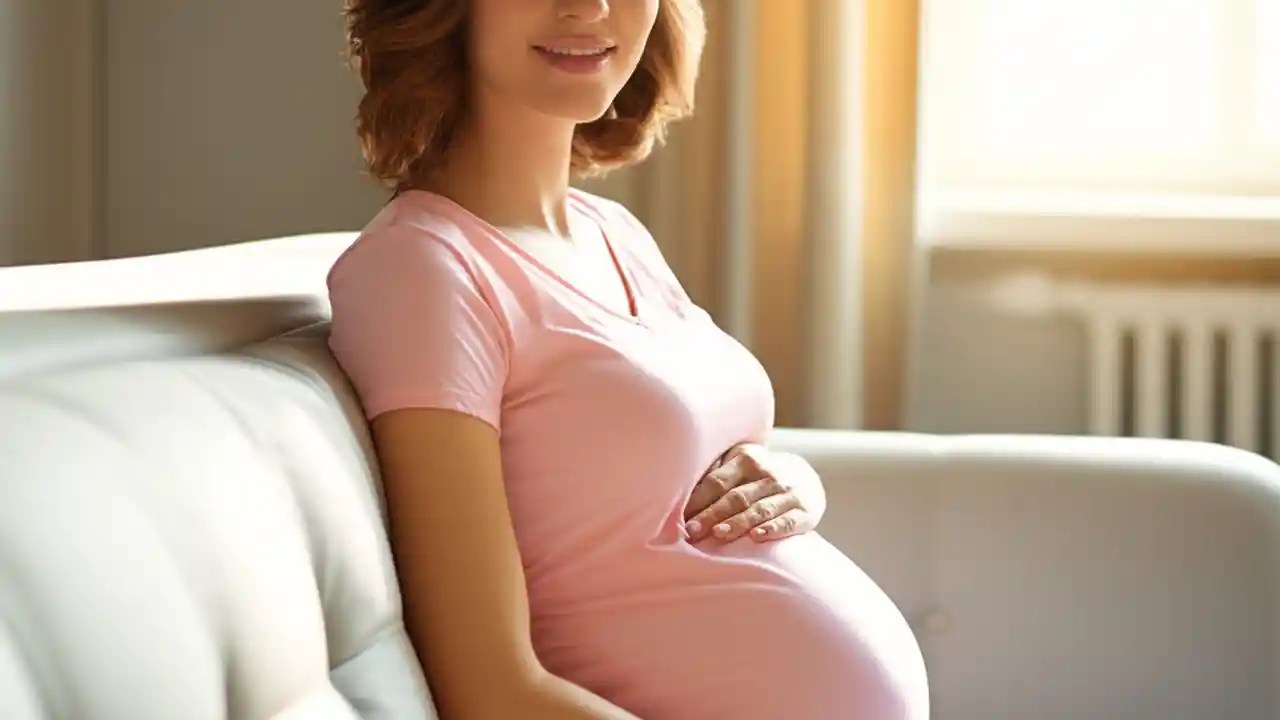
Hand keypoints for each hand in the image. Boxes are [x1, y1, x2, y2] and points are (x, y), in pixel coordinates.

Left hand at [682, 443, 825, 542]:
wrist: (806, 478)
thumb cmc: (757, 475)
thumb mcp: (739, 463)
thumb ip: (714, 474)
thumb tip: (674, 490)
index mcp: (747, 458)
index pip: (718, 481)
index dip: (698, 499)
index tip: (681, 517)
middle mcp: (769, 474)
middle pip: (736, 497)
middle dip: (713, 514)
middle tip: (693, 531)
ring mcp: (789, 493)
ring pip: (759, 509)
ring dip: (738, 522)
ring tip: (719, 534)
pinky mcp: (805, 512)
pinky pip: (788, 521)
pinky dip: (773, 528)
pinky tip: (757, 536)